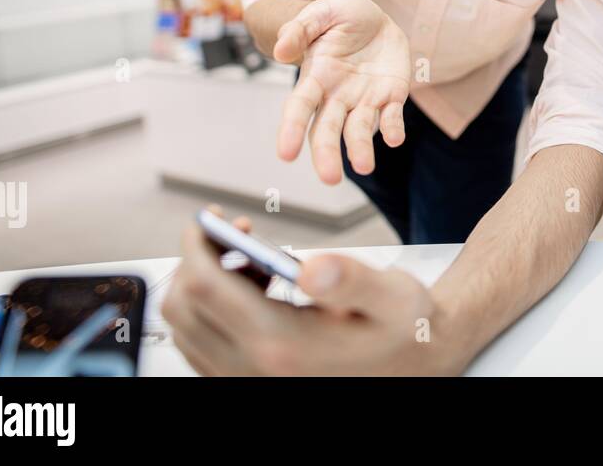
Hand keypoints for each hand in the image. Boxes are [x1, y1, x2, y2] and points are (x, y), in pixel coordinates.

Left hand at [161, 209, 458, 375]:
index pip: (205, 287)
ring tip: (250, 261)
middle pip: (183, 307)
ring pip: (186, 328)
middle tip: (234, 234)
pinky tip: (253, 290)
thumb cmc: (406, 331)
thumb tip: (310, 267)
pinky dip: (210, 311)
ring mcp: (246, 381)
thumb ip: (352, 279)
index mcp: (283, 344)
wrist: (419, 367)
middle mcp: (254, 370)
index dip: (198, 245)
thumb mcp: (392, 296)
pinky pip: (201, 346)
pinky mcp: (247, 383)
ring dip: (203, 285)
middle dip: (197, 260)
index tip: (209, 219)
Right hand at [273, 0, 410, 182]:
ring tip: (364, 166)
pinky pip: (391, 117)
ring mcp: (363, 99)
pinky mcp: (390, 97)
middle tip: (329, 179)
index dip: (292, 130)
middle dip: (327, 153)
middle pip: (328, 129)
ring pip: (359, 130)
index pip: (299, 107)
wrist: (375, 18)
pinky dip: (392, 129)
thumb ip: (300, 28)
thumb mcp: (321, 12)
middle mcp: (336, 96)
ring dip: (361, 149)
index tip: (286, 154)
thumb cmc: (342, 16)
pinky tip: (394, 139)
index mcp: (315, 77)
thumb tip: (281, 51)